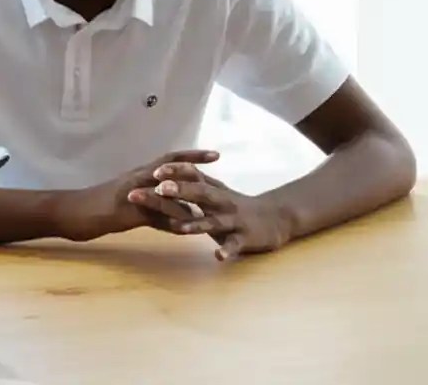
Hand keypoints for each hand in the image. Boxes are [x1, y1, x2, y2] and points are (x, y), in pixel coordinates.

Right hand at [53, 150, 219, 241]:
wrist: (70, 212)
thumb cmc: (97, 208)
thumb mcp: (130, 207)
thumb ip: (156, 210)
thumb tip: (182, 215)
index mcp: (138, 175)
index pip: (168, 160)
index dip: (190, 155)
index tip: (213, 153)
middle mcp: (136, 179)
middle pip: (168, 166)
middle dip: (193, 160)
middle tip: (216, 156)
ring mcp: (131, 194)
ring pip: (162, 189)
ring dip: (185, 192)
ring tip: (207, 194)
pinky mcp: (125, 212)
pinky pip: (152, 216)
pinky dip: (169, 221)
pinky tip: (186, 229)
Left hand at [136, 162, 294, 259]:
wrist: (274, 218)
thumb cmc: (236, 206)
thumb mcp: (215, 191)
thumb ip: (192, 182)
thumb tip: (162, 174)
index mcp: (212, 190)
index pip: (192, 175)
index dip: (174, 173)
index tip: (153, 172)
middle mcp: (222, 202)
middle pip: (200, 194)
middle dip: (180, 191)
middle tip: (159, 188)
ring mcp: (234, 220)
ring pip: (214, 222)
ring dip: (197, 224)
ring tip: (179, 227)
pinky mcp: (245, 238)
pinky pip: (234, 245)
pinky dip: (227, 250)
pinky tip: (218, 256)